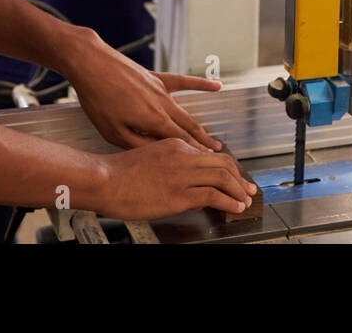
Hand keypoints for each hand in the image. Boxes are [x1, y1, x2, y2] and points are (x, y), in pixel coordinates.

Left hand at [65, 33, 223, 151]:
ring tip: (212, 138)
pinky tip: (217, 86)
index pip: (181, 141)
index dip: (195, 152)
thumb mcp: (112, 130)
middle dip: (203, 143)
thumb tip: (157, 152)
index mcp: (153, 120)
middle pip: (188, 127)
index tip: (208, 162)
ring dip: (199, 126)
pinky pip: (184, 82)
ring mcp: (161, 89)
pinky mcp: (155, 77)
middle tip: (217, 155)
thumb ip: (138, 143)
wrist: (92, 63)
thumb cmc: (98, 98)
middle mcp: (163, 104)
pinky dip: (202, 85)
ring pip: (186, 111)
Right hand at [93, 139, 256, 219]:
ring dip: (239, 190)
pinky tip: (234, 207)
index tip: (232, 176)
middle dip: (239, 177)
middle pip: (223, 162)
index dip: (225, 167)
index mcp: (175, 144)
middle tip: (248, 187)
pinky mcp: (180, 194)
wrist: (103, 179)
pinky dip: (229, 201)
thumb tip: (184, 183)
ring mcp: (183, 174)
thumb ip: (169, 165)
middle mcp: (183, 155)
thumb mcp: (148, 158)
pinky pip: (214, 196)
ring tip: (245, 199)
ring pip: (223, 177)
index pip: (208, 154)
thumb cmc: (118, 173)